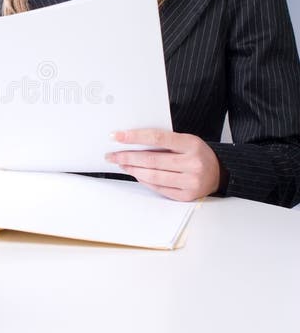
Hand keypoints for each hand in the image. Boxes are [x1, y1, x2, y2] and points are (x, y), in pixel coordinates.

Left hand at [105, 128, 221, 201]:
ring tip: (121, 164)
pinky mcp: (186, 196)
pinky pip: (159, 188)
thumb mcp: (186, 140)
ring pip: (153, 176)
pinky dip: (144, 181)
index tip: (117, 136)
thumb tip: (132, 142)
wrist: (220, 172)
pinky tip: (136, 174)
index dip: (135, 137)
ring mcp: (190, 182)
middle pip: (152, 160)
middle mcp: (192, 163)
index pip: (157, 138)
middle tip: (112, 154)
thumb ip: (164, 141)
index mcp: (191, 144)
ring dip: (133, 170)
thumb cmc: (197, 153)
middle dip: (127, 157)